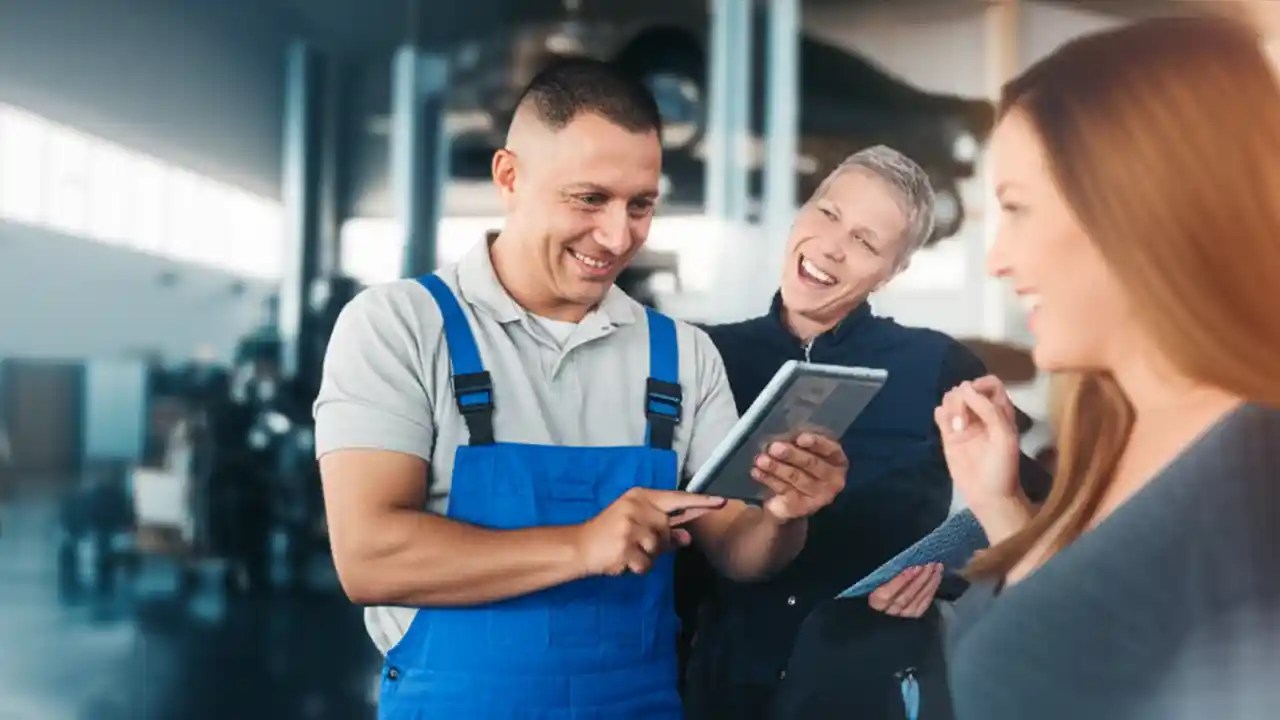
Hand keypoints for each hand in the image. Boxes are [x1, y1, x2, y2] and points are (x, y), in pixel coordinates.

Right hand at [575, 488, 725, 576]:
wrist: (581, 546)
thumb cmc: (610, 532)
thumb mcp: (636, 524)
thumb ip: (664, 530)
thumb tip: (687, 537)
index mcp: (640, 496)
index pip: (676, 499)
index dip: (700, 502)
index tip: (721, 502)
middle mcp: (637, 507)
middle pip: (667, 529)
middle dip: (658, 542)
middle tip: (637, 543)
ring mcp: (630, 527)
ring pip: (658, 548)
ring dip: (647, 556)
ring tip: (628, 550)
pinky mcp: (625, 547)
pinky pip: (647, 564)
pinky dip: (638, 567)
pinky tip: (624, 560)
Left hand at [750, 432, 847, 522]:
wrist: (793, 498)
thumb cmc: (799, 464)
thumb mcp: (802, 450)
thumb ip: (797, 443)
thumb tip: (781, 436)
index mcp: (838, 461)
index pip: (831, 449)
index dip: (816, 443)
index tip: (800, 438)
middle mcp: (833, 479)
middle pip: (812, 464)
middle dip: (792, 455)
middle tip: (773, 447)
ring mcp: (819, 496)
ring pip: (797, 478)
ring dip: (777, 467)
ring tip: (761, 460)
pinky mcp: (803, 507)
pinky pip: (785, 492)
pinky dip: (769, 480)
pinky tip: (757, 472)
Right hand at [868, 564, 942, 616]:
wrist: (879, 604)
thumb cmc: (877, 584)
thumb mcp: (876, 578)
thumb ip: (884, 572)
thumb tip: (900, 561)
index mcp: (875, 601)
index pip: (887, 593)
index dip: (902, 580)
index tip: (914, 567)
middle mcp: (889, 611)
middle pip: (906, 596)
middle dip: (920, 578)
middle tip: (930, 563)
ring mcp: (903, 615)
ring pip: (917, 600)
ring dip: (929, 582)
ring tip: (936, 567)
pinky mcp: (914, 616)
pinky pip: (925, 603)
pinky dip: (932, 590)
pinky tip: (936, 578)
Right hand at [934, 376, 1022, 509]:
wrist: (988, 496)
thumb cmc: (1002, 468)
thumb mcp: (1004, 437)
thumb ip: (989, 410)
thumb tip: (964, 388)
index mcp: (1001, 411)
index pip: (990, 384)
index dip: (980, 385)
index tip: (972, 397)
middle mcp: (981, 413)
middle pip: (966, 389)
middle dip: (961, 399)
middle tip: (963, 421)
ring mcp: (964, 423)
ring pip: (951, 399)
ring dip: (951, 407)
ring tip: (956, 428)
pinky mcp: (949, 435)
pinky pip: (940, 414)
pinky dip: (940, 414)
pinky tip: (947, 428)